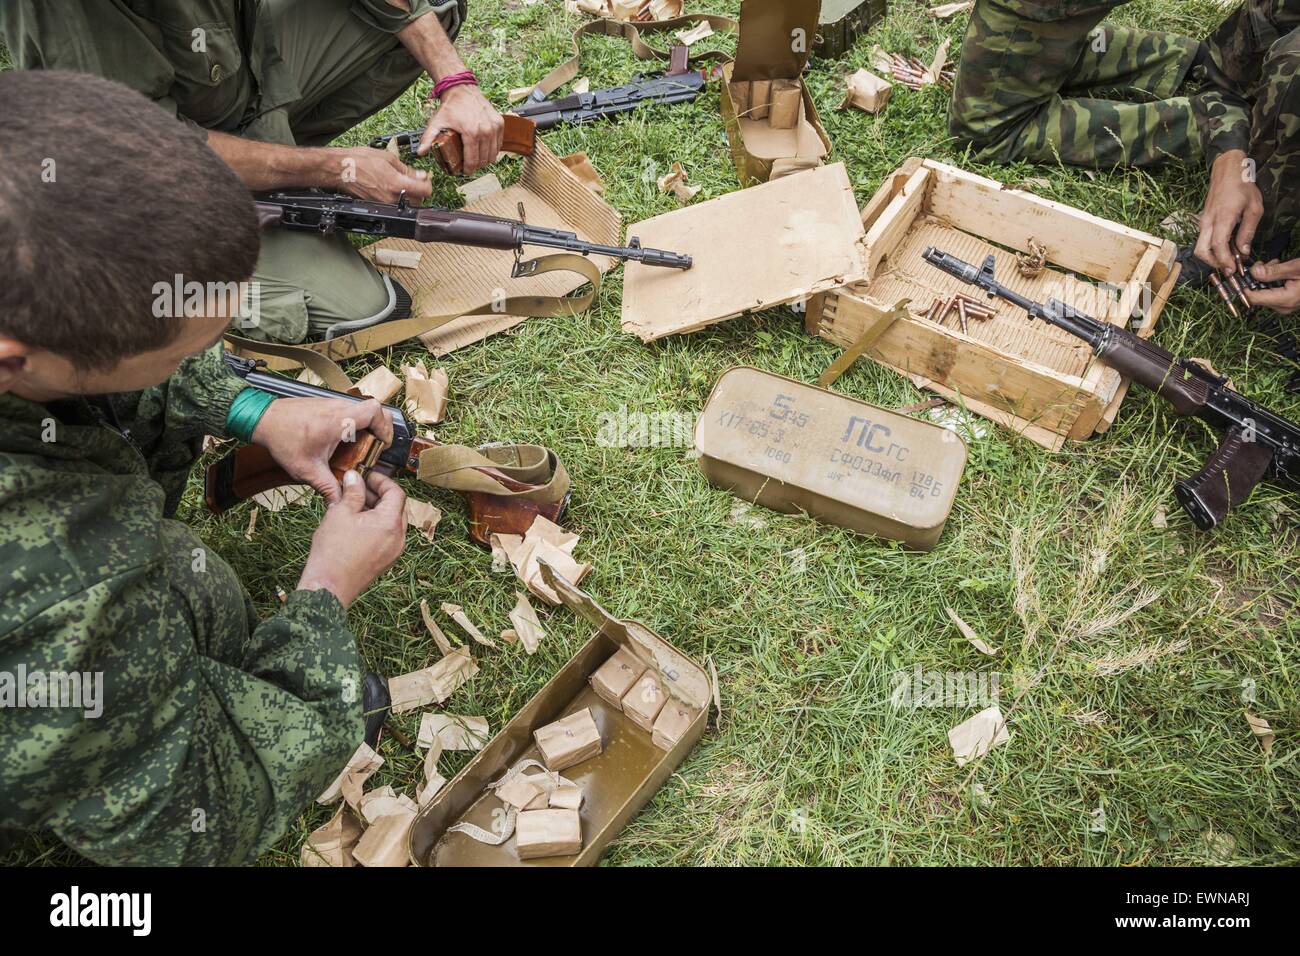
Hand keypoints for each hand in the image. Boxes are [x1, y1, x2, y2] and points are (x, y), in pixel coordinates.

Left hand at [252, 397, 394, 504]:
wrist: (262, 419)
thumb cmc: (282, 438)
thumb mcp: (307, 469)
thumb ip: (327, 487)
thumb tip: (340, 502)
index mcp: (339, 421)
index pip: (376, 411)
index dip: (385, 427)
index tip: (382, 442)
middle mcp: (338, 408)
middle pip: (374, 408)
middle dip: (379, 427)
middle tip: (375, 444)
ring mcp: (331, 403)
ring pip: (361, 409)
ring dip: (365, 426)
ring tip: (356, 445)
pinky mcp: (325, 404)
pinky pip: (347, 410)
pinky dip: (351, 423)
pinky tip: (340, 440)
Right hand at [299, 470, 406, 607]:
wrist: (328, 587)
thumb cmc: (333, 551)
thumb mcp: (340, 513)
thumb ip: (352, 492)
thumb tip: (354, 477)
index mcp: (390, 523)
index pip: (396, 493)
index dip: (382, 480)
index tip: (366, 476)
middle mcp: (398, 538)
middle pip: (397, 507)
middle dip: (379, 494)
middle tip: (359, 488)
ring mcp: (394, 551)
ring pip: (392, 522)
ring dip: (377, 510)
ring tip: (354, 505)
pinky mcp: (386, 561)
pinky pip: (387, 536)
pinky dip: (376, 525)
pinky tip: (356, 523)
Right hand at [329, 146, 432, 202]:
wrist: (340, 170)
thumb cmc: (360, 161)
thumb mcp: (388, 158)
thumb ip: (407, 170)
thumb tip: (421, 175)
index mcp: (397, 184)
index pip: (425, 191)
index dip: (428, 184)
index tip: (425, 179)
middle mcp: (392, 198)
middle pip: (418, 201)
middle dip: (419, 190)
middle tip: (414, 179)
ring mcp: (385, 205)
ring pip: (407, 205)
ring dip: (409, 195)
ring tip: (400, 182)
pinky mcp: (379, 207)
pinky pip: (395, 205)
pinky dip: (397, 197)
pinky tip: (390, 187)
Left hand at [418, 84, 504, 175]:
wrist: (461, 89)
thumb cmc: (450, 106)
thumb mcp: (436, 122)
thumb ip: (428, 138)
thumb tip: (420, 152)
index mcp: (471, 133)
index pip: (473, 160)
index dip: (469, 169)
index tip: (466, 172)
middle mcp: (486, 130)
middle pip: (484, 159)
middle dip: (477, 165)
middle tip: (470, 166)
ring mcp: (494, 126)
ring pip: (493, 153)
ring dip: (486, 159)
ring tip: (477, 159)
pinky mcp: (499, 123)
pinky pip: (498, 144)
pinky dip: (492, 149)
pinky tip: (484, 149)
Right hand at [1195, 150, 1264, 271]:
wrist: (1227, 170)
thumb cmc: (1243, 186)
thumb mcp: (1254, 208)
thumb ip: (1248, 231)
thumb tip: (1243, 250)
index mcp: (1223, 218)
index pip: (1218, 246)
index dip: (1225, 260)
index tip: (1233, 269)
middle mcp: (1208, 222)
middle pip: (1201, 251)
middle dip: (1213, 263)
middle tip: (1228, 267)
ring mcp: (1203, 221)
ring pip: (1200, 246)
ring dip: (1212, 256)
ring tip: (1228, 258)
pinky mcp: (1203, 220)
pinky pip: (1203, 239)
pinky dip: (1212, 247)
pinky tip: (1225, 246)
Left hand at [1248, 259, 1299, 314]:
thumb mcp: (1296, 268)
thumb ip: (1274, 271)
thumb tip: (1254, 272)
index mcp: (1285, 299)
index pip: (1252, 298)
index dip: (1244, 285)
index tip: (1242, 274)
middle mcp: (1283, 306)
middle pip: (1257, 295)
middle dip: (1258, 277)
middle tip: (1265, 264)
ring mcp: (1285, 306)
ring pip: (1263, 292)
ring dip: (1266, 277)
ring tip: (1276, 265)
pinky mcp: (1286, 302)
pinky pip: (1272, 293)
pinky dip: (1272, 281)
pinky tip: (1279, 271)